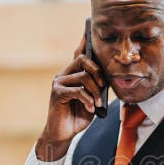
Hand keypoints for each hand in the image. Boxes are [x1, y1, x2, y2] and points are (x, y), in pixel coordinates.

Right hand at [35, 35, 105, 160]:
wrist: (64, 133)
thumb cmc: (78, 116)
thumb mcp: (92, 100)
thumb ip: (96, 88)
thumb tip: (106, 79)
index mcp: (72, 74)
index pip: (79, 54)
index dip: (84, 42)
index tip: (89, 31)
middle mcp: (64, 75)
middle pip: (82, 60)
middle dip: (98, 72)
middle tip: (103, 87)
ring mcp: (59, 83)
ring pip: (83, 76)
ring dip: (95, 91)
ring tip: (96, 103)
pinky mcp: (57, 93)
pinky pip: (77, 90)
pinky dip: (87, 99)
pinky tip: (90, 108)